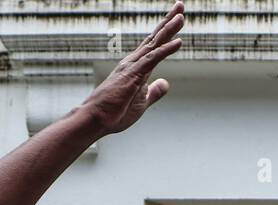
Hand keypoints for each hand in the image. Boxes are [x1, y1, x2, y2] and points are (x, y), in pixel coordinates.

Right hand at [78, 2, 184, 135]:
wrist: (96, 120)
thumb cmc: (115, 112)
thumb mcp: (142, 101)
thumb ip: (154, 91)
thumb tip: (165, 83)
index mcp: (137, 67)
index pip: (154, 45)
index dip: (167, 31)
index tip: (177, 18)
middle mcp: (134, 62)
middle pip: (155, 38)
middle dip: (169, 21)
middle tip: (180, 5)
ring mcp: (133, 67)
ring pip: (154, 44)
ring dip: (169, 30)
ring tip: (181, 16)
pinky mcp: (133, 75)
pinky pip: (153, 59)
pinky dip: (166, 50)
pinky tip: (178, 41)